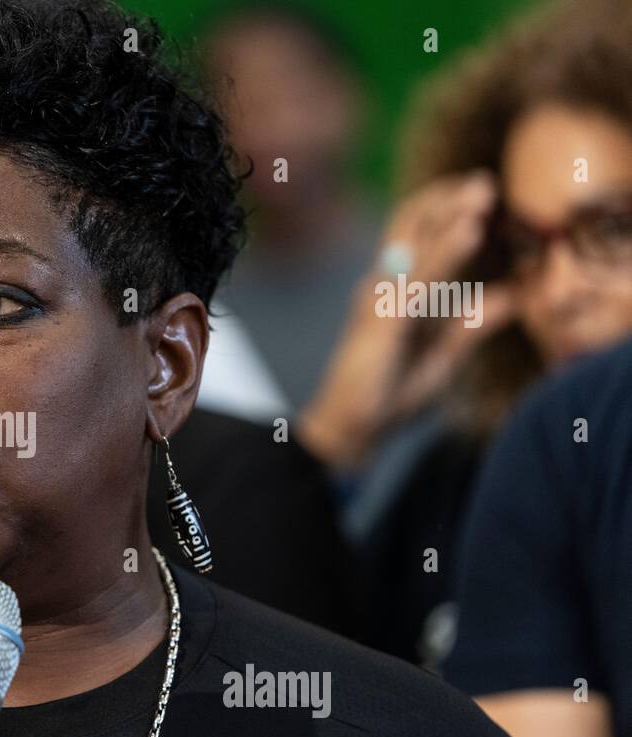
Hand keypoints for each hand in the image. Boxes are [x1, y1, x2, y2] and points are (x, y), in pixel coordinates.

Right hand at [299, 170, 514, 468]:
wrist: (352, 428)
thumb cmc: (390, 395)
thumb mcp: (444, 357)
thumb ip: (474, 325)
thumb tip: (513, 297)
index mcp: (397, 292)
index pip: (418, 236)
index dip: (449, 210)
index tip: (485, 197)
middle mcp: (384, 286)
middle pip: (411, 226)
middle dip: (448, 199)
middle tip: (486, 180)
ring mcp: (381, 298)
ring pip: (417, 243)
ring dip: (451, 213)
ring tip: (481, 192)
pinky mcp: (384, 317)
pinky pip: (420, 277)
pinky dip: (447, 250)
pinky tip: (471, 231)